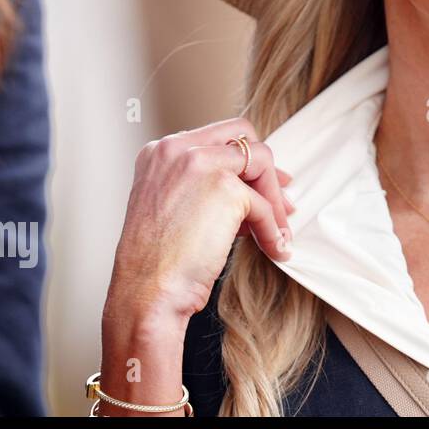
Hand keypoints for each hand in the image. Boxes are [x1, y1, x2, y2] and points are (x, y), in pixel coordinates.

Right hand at [106, 117, 295, 326]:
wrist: (146, 293)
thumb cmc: (157, 261)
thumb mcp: (172, 205)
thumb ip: (203, 184)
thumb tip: (252, 185)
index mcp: (160, 151)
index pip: (215, 137)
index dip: (244, 160)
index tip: (263, 183)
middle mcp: (177, 149)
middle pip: (243, 135)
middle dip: (265, 169)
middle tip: (282, 201)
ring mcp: (201, 163)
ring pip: (261, 161)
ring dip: (275, 199)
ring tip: (279, 230)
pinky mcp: (225, 187)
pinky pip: (264, 204)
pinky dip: (273, 228)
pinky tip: (275, 248)